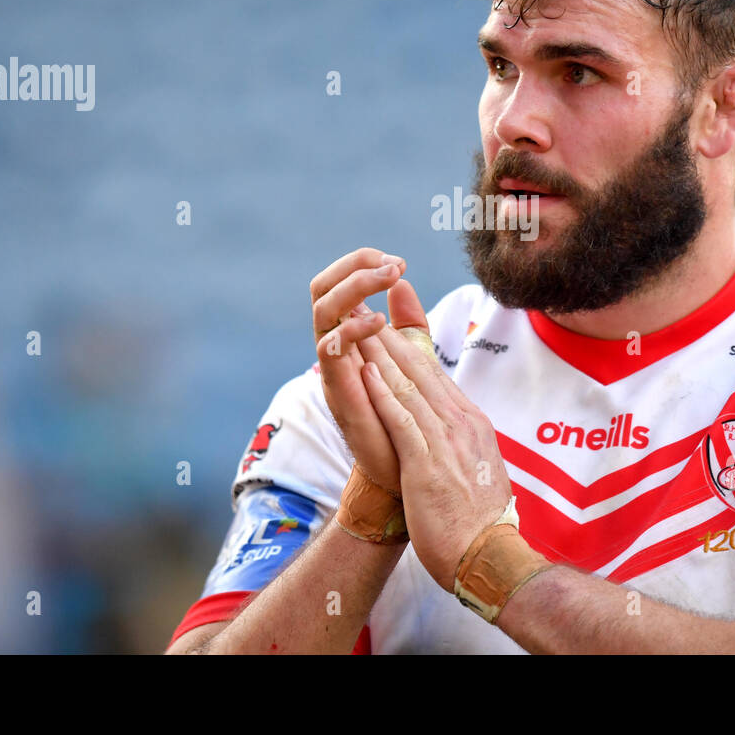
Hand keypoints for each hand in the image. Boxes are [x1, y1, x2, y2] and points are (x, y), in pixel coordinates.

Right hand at [311, 248, 428, 494]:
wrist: (407, 471)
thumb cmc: (406, 415)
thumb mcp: (412, 359)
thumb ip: (408, 323)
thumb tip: (402, 281)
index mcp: (349, 338)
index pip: (340, 284)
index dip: (362, 264)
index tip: (398, 263)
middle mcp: (335, 349)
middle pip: (322, 290)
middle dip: (355, 269)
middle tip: (392, 267)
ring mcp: (335, 370)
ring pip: (323, 313)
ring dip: (354, 290)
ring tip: (387, 282)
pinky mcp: (340, 394)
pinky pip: (329, 353)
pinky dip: (349, 331)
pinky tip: (376, 322)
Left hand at [356, 327, 512, 589]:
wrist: (489, 558)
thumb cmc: (478, 523)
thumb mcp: (475, 469)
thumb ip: (462, 444)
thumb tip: (456, 432)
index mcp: (472, 425)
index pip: (435, 377)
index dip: (408, 348)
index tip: (387, 326)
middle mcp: (462, 425)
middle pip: (420, 372)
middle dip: (390, 339)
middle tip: (366, 310)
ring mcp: (447, 442)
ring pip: (408, 388)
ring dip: (380, 355)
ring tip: (358, 328)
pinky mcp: (428, 464)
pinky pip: (402, 420)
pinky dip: (382, 393)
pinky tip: (365, 372)